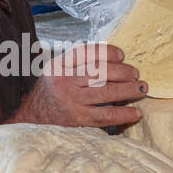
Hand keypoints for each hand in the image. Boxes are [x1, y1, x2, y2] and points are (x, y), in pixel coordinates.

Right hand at [7, 43, 146, 127]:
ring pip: (106, 93)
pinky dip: (123, 114)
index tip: (122, 55)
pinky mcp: (78, 120)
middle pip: (100, 72)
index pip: (86, 52)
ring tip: (142, 88)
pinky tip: (136, 113)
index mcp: (59, 66)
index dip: (107, 52)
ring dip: (128, 90)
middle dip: (123, 72)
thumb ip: (76, 62)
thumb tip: (111, 57)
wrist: (31, 119)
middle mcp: (64, 82)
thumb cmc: (49, 91)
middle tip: (136, 74)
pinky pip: (105, 116)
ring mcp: (71, 102)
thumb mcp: (54, 70)